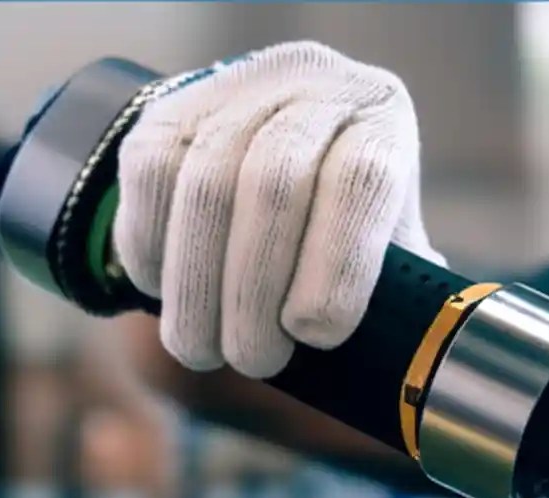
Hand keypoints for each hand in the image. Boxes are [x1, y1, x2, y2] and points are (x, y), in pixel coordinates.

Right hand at [114, 41, 445, 378]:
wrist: (290, 152)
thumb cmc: (350, 221)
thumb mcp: (391, 244)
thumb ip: (399, 292)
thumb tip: (395, 356)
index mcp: (381, 118)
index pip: (360, 178)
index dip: (337, 263)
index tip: (317, 335)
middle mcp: (315, 86)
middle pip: (273, 183)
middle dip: (254, 290)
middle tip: (254, 361)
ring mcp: (239, 86)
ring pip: (205, 184)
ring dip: (196, 285)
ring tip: (203, 350)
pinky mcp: (171, 104)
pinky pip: (149, 172)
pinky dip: (150, 244)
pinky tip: (162, 293)